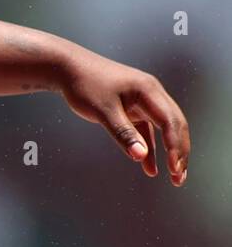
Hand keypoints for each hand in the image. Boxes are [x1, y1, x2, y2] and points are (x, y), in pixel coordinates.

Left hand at [59, 51, 189, 184]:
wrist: (67, 67)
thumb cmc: (84, 85)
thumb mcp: (103, 111)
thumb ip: (123, 133)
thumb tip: (140, 156)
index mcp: (149, 90)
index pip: (171, 121)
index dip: (176, 146)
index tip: (174, 169)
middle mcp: (151, 94)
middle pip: (174, 125)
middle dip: (179, 152)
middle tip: (179, 178)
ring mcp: (143, 101)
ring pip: (163, 129)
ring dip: (169, 152)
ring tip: (175, 178)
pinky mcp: (132, 108)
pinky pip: (146, 131)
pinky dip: (148, 147)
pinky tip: (150, 168)